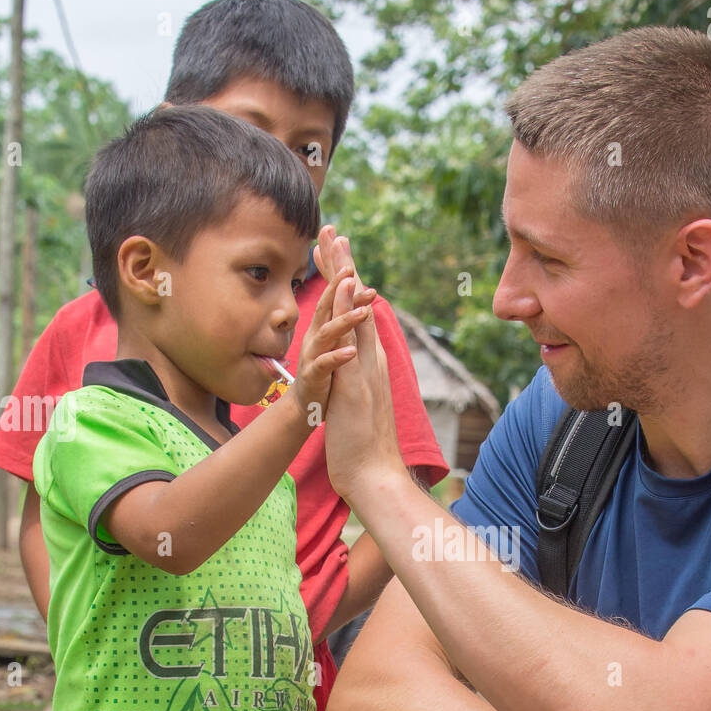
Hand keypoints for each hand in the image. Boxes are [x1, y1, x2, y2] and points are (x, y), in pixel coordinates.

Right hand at [300, 258, 375, 373]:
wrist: (306, 402)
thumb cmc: (322, 368)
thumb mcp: (331, 339)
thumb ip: (338, 315)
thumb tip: (349, 288)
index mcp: (323, 326)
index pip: (332, 297)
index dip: (340, 279)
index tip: (352, 261)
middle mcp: (315, 336)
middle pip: (326, 307)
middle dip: (337, 288)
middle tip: (350, 271)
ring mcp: (313, 355)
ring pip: (327, 334)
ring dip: (344, 321)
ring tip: (363, 312)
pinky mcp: (313, 376)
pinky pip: (325, 365)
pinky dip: (338, 357)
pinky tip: (351, 351)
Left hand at [321, 238, 406, 509]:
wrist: (377, 478)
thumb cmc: (363, 451)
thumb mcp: (354, 411)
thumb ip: (352, 391)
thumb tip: (346, 383)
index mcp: (367, 366)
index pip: (355, 317)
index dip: (345, 287)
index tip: (334, 258)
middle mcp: (372, 361)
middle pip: (359, 304)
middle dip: (346, 267)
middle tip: (335, 231)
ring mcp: (368, 370)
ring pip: (359, 313)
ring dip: (348, 277)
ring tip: (338, 243)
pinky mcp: (360, 383)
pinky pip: (355, 340)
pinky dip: (352, 312)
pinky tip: (345, 288)